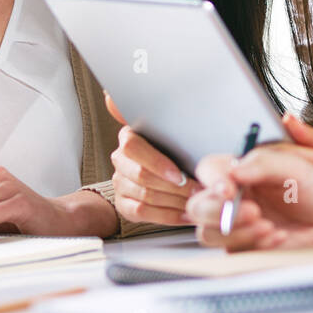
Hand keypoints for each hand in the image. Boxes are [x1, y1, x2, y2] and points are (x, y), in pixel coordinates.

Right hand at [106, 91, 199, 224]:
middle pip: (142, 176)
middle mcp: (121, 160)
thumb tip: (114, 97)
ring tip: (197, 202)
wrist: (165, 168)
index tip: (179, 175)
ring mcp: (120, 183)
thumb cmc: (171, 146)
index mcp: (129, 137)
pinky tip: (186, 214)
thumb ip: (154, 111)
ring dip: (175, 201)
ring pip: (145, 196)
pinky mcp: (124, 204)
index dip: (157, 164)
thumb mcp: (169, 127)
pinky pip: (143, 213)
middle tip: (199, 190)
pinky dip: (168, 215)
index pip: (133, 148)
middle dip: (175, 187)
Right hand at [187, 147, 312, 251]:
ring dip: (238, 232)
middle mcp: (233, 197)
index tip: (229, 189)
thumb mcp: (293, 165)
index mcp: (239, 171)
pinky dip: (256, 245)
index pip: (208, 171)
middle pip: (198, 207)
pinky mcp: (245, 246)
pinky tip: (279, 236)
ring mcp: (236, 224)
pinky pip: (234, 252)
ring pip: (210, 234)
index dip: (212, 180)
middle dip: (220, 212)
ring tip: (268, 225)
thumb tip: (234, 172)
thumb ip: (262, 163)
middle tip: (253, 211)